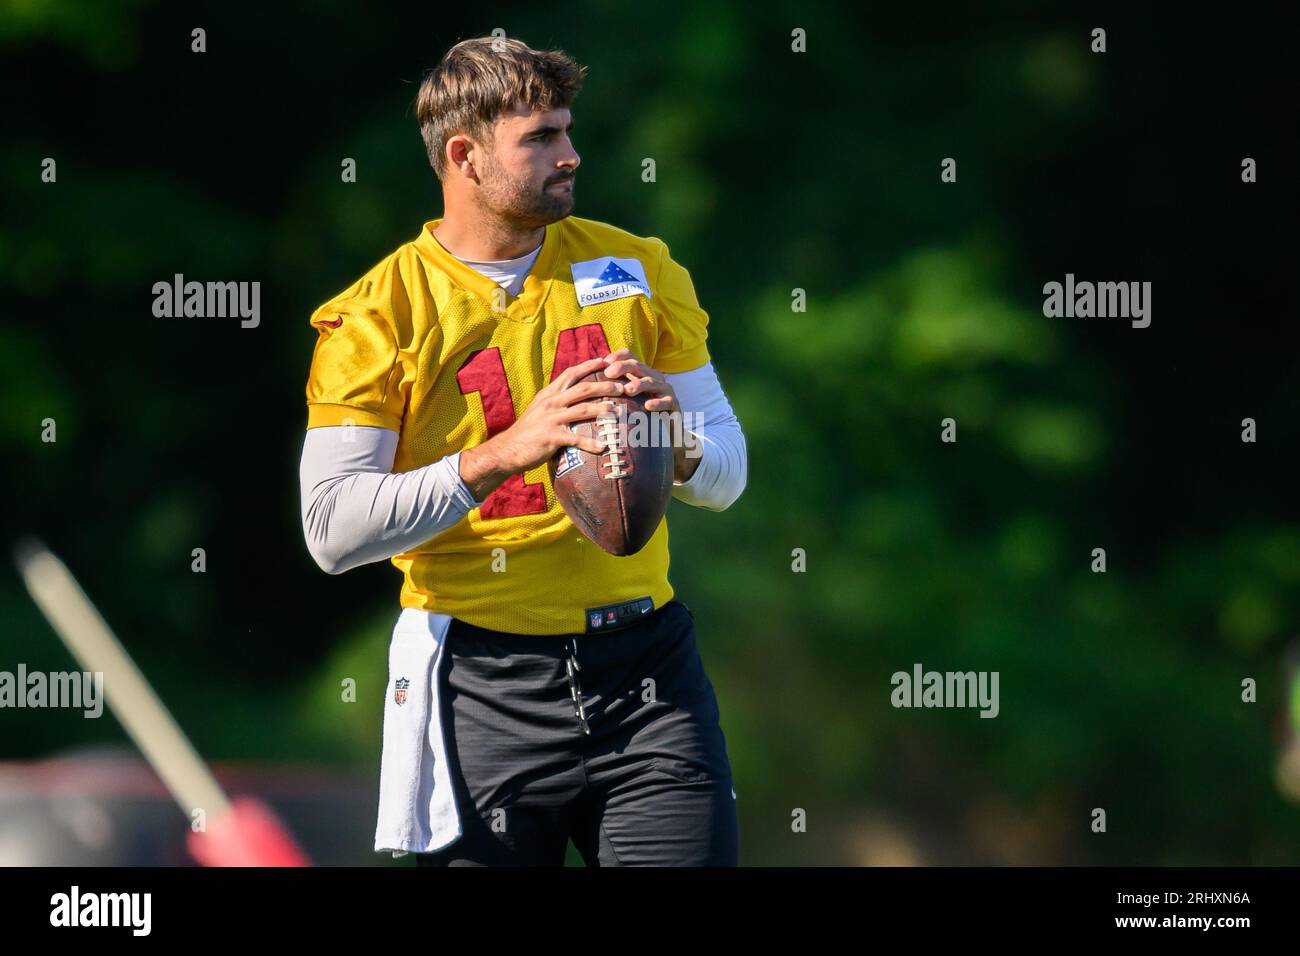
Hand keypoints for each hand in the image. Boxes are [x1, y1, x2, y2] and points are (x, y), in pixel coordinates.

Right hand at [459, 356, 623, 499]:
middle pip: (582, 389)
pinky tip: (603, 447)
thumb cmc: (527, 431)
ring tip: (618, 412)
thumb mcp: (539, 409)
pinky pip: (575, 439)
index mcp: (549, 393)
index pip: (572, 373)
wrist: (506, 449)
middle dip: (604, 386)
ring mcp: (550, 419)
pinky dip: (590, 443)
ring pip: (582, 410)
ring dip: (602, 409)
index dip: (590, 366)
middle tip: (622, 387)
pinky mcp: (550, 437)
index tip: (606, 361)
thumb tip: (574, 397)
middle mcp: (550, 402)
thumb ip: (556, 401)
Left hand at [600, 348, 699, 483]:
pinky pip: (667, 401)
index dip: (616, 357)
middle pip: (638, 366)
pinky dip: (657, 402)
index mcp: (640, 374)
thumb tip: (580, 387)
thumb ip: (609, 391)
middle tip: (608, 373)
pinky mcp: (674, 405)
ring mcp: (665, 390)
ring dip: (639, 384)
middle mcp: (653, 377)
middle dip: (623, 368)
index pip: (629, 357)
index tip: (601, 362)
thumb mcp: (624, 402)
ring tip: (627, 390)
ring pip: (652, 381)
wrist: (664, 435)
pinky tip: (647, 406)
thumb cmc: (638, 418)